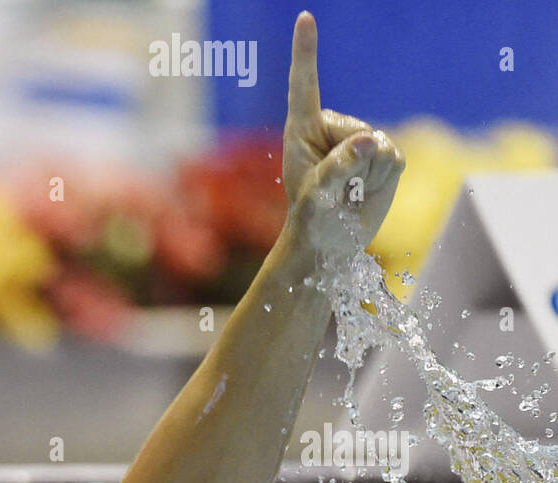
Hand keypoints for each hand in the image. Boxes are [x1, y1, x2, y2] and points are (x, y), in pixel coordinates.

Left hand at [282, 11, 404, 255]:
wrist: (329, 243)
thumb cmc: (312, 219)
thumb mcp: (318, 196)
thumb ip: (340, 167)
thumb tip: (370, 141)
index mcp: (303, 130)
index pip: (305, 85)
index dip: (306, 52)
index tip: (304, 18)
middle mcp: (332, 128)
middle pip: (360, 132)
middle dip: (353, 167)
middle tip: (337, 191)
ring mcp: (359, 139)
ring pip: (381, 146)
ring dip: (368, 178)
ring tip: (349, 192)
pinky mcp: (383, 153)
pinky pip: (395, 158)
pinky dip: (384, 180)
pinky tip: (365, 190)